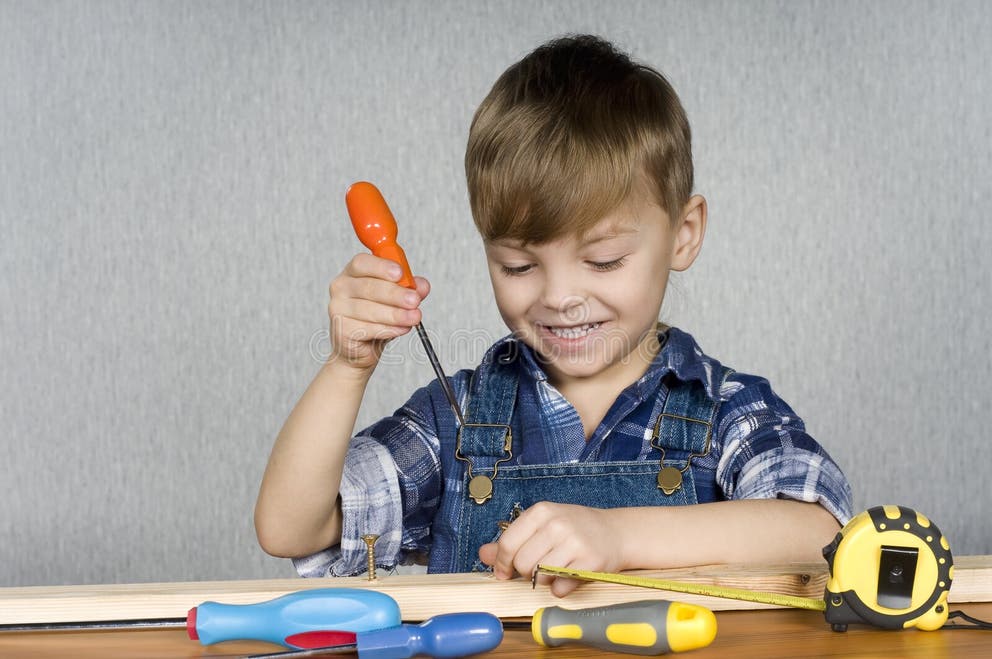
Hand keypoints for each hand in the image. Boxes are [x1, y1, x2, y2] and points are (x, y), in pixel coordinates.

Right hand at [327, 253, 430, 371]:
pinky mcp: (341, 330)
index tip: (400, 273)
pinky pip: (368, 328)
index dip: (381, 266)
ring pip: (369, 310)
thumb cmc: (376, 317)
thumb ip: (410, 288)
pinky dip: (388, 329)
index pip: (362, 263)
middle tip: (414, 300)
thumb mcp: (397, 299)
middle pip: (368, 287)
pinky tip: (401, 329)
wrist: (361, 348)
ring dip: (395, 314)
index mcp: (353, 272)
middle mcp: (341, 287)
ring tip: (414, 317)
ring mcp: (338, 308)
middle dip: (395, 294)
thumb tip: (422, 286)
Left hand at [478, 502, 626, 596]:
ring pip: (539, 577)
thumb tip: (483, 554)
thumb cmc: (575, 528)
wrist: (616, 532)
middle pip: (522, 563)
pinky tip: (569, 575)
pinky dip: (560, 588)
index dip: (502, 563)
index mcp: (542, 512)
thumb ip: (512, 540)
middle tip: (538, 566)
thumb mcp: (542, 525)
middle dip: (526, 572)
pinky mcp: (590, 563)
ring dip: (544, 580)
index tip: (504, 572)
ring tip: (556, 568)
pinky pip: (560, 588)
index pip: (508, 543)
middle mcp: (557, 525)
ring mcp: (575, 543)